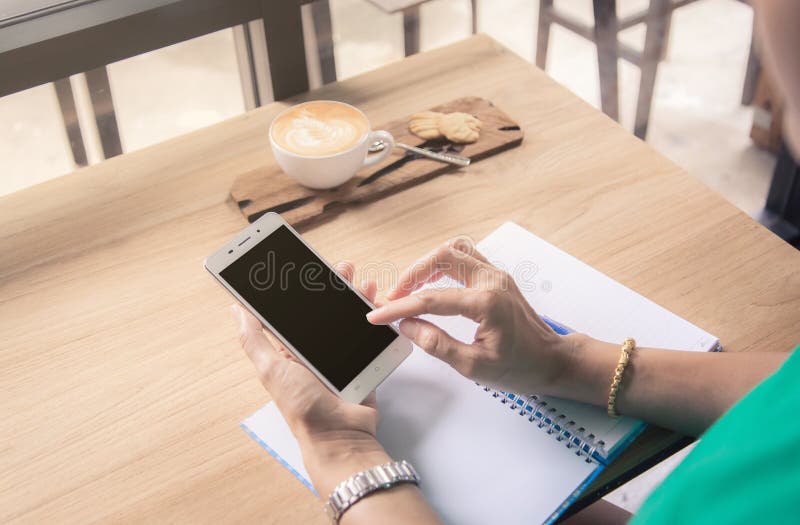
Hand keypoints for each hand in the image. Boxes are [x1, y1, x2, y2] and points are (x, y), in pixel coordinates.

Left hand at [231, 262, 389, 495]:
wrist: (340, 435)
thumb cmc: (302, 407)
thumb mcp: (270, 369)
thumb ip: (254, 339)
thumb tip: (235, 309)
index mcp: (289, 350)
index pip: (290, 312)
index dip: (294, 288)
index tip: (298, 265)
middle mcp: (314, 350)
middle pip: (322, 309)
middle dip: (329, 285)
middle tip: (337, 267)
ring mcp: (340, 354)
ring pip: (345, 316)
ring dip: (352, 294)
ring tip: (357, 277)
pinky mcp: (362, 360)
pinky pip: (367, 332)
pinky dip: (372, 313)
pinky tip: (373, 298)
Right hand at [367, 241, 575, 394]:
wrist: (552, 361)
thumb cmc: (519, 367)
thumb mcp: (474, 366)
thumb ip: (437, 344)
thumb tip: (407, 326)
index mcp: (487, 303)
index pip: (432, 299)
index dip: (399, 307)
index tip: (376, 315)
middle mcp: (492, 280)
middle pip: (441, 257)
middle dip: (411, 275)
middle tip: (392, 298)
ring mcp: (496, 274)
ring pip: (452, 250)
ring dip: (426, 264)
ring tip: (408, 287)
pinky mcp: (496, 275)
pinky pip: (464, 255)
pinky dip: (442, 263)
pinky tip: (431, 280)